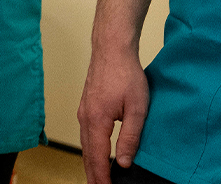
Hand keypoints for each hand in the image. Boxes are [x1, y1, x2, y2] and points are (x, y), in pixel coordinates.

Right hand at [79, 45, 150, 183]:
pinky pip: (85, 134)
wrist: (111, 49)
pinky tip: (95, 153)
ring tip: (97, 178)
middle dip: (92, 175)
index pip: (98, 158)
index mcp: (96, 121)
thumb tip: (124, 162)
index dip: (102, 177)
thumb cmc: (126, 75)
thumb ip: (130, 137)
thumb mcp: (137, 109)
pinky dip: (89, 149)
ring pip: (84, 145)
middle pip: (86, 154)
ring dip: (90, 163)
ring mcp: (83, 111)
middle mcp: (85, 118)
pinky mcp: (86, 106)